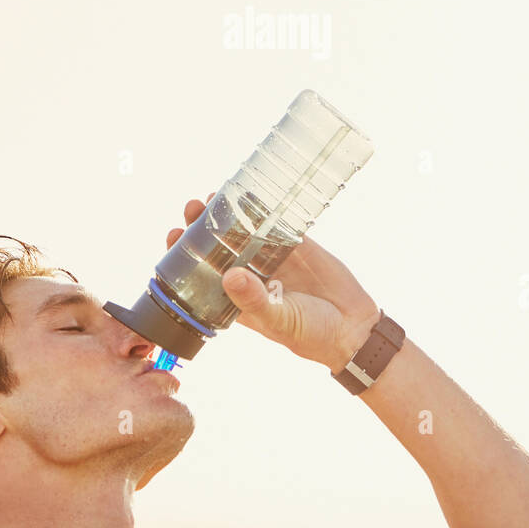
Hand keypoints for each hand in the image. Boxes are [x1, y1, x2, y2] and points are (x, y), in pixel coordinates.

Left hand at [166, 194, 380, 373]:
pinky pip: (277, 222)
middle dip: (202, 227)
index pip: (202, 274)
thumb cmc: (311, 335)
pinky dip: (264, 207)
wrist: (355, 328)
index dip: (186, 256)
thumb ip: (254, 302)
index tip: (173, 236)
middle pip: (219, 246)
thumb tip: (229, 276)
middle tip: (192, 208)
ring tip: (212, 194)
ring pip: (244, 230)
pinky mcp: (298, 245)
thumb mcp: (279, 322)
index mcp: (238, 298)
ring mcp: (273, 258)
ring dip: (229, 213)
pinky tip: (251, 192)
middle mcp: (252, 274)